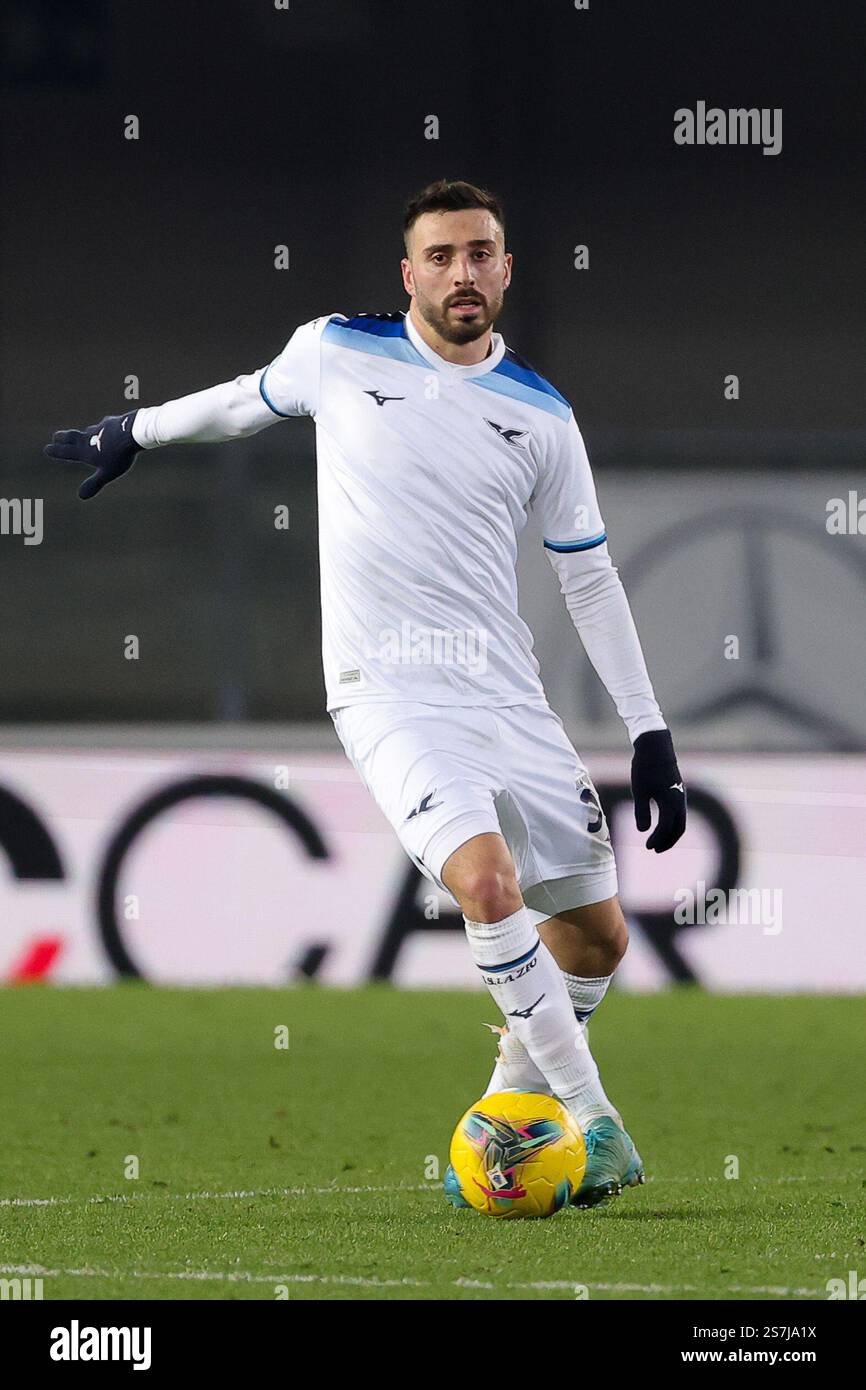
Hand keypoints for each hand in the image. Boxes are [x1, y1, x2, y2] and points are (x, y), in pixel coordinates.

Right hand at [44, 410, 140, 498]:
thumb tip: (81, 496)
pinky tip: (107, 427)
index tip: (47, 449)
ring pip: (89, 431)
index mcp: (85, 451)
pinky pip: (105, 426)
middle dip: (63, 437)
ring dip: (84, 433)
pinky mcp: (112, 423)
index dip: (57, 452)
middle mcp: (89, 438)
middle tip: (56, 436)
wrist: (131, 433)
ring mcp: (101, 428)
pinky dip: (103, 428)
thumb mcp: (107, 473)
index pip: (67, 452)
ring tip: (84, 433)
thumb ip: (94, 483)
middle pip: (72, 437)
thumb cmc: (119, 456)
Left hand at [631, 728, 685, 851]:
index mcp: (671, 801)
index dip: (657, 839)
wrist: (655, 746)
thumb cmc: (645, 768)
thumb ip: (641, 811)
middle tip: (655, 850)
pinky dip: (672, 823)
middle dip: (668, 841)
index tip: (647, 847)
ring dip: (671, 833)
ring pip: (680, 820)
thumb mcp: (639, 790)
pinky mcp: (678, 790)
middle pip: (678, 828)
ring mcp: (680, 795)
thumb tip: (643, 831)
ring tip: (658, 841)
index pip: (666, 827)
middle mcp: (680, 800)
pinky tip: (662, 824)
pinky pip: (679, 812)